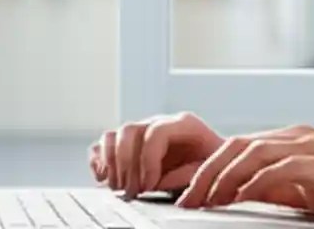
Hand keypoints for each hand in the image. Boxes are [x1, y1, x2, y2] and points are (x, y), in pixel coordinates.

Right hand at [89, 112, 224, 198]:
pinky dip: (100, 161)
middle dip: (127, 165)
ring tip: (119, 187)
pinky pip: (104, 144)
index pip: (156, 132)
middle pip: (130, 130)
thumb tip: (158, 182)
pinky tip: (106, 178)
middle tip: (133, 191)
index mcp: (184, 124)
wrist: (213, 164)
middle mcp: (159, 123)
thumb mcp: (210, 168)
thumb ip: (188, 173)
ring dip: (111, 164)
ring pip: (113, 135)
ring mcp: (142, 131)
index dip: (148, 161)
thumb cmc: (214, 165)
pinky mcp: (129, 144)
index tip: (150, 186)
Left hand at [176, 124, 313, 224]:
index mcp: (294, 141)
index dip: (210, 168)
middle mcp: (299, 136)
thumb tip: (247, 198)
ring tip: (203, 201)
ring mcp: (312, 146)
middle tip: (184, 199)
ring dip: (221, 177)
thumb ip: (283, 190)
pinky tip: (239, 199)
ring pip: (251, 152)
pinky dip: (253, 182)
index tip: (188, 194)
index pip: (240, 147)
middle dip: (205, 171)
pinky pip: (278, 168)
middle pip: (237, 144)